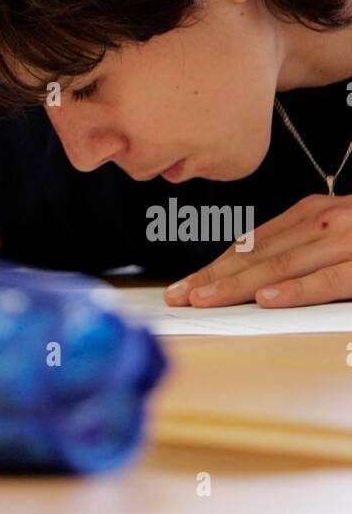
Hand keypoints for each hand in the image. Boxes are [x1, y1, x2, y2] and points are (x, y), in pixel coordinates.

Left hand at [164, 192, 351, 307]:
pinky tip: (265, 300)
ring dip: (236, 285)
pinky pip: (325, 281)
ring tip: (202, 300)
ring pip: (280, 266)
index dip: (216, 265)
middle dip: (212, 277)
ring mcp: (343, 242)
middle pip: (258, 254)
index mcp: (311, 213)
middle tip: (178, 295)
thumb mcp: (338, 230)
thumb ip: (304, 245)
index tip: (186, 284)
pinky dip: (292, 290)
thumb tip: (262, 273)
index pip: (253, 243)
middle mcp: (321, 222)